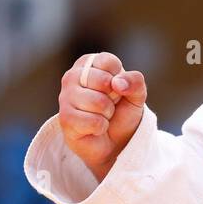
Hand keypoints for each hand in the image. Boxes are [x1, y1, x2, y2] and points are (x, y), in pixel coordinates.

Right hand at [58, 52, 146, 181]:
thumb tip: (118, 83)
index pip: (108, 62)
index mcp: (90, 63)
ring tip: (102, 116)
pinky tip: (95, 128)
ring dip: (108, 113)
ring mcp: (65, 97)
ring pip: (98, 102)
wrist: (115, 141)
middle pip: (103, 81)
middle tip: (109, 105)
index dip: (120, 79)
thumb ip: (135, 81)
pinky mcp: (65, 118)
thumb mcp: (137, 94)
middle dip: (114, 98)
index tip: (117, 89)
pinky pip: (93, 121)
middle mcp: (73, 76)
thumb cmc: (122, 111)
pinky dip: (101, 127)